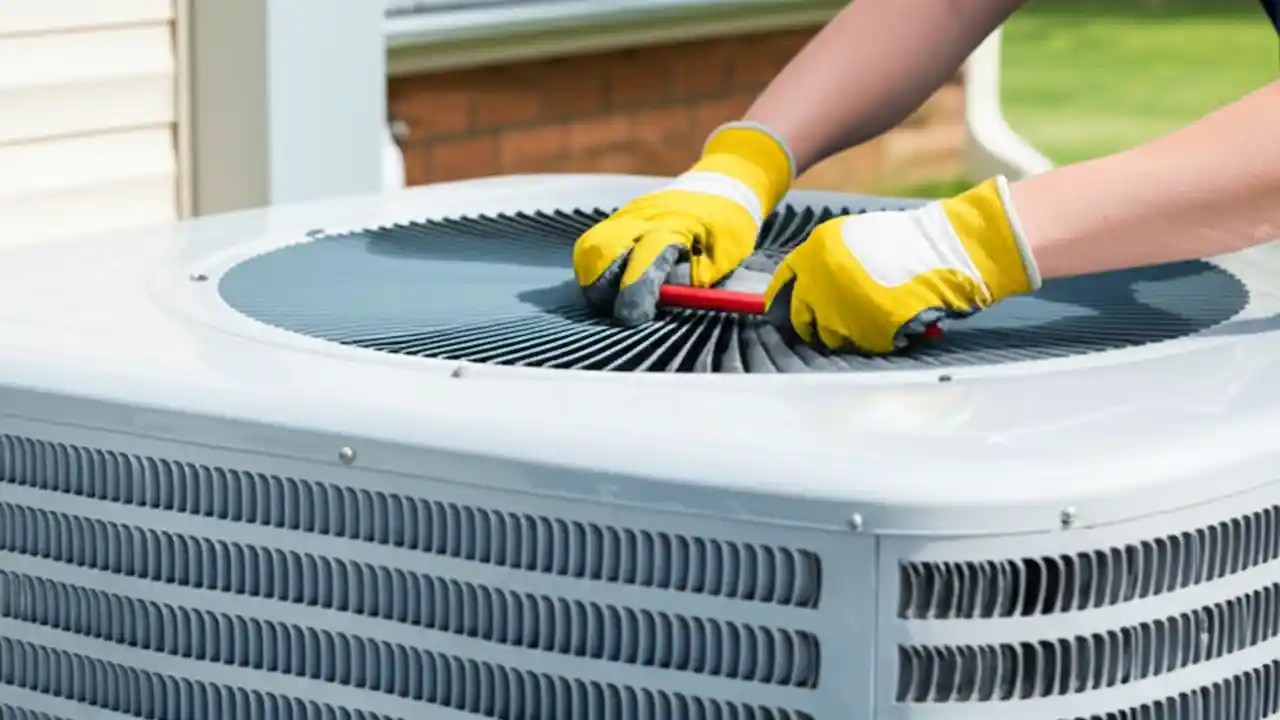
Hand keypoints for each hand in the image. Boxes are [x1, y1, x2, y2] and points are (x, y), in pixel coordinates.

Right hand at [573, 122, 793, 325]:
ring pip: (590, 247)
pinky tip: (612, 283)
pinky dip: (597, 268)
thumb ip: (693, 279)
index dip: (634, 294)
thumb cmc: (729, 225)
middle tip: (620, 310)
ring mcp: (627, 214)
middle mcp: (642, 217)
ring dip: (593, 279)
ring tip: (612, 299)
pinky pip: (595, 243)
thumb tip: (663, 298)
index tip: (633, 317)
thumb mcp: (724, 256)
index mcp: (674, 227)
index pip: (642, 261)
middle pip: (601, 250)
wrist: (723, 182)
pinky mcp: (620, 217)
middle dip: (601, 288)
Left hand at [764, 176, 1042, 353]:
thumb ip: (826, 262)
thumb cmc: (907, 242)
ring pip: (827, 337)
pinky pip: (856, 347)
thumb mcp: (853, 239)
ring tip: (869, 320)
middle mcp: (818, 282)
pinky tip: (886, 325)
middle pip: (799, 317)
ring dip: (844, 334)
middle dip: (811, 324)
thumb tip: (804, 289)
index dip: (782, 300)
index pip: (781, 285)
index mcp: (814, 252)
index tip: (782, 311)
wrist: (947, 250)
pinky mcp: (861, 333)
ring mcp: (838, 310)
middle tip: (829, 325)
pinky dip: (868, 341)